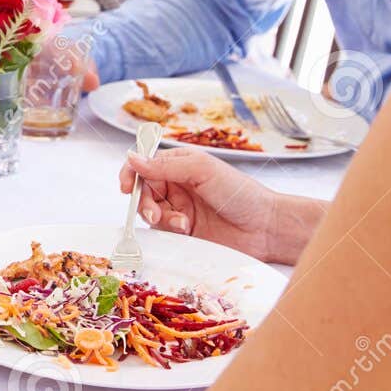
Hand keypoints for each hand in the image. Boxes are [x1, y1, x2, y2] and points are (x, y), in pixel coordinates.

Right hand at [121, 146, 285, 262]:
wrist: (265, 228)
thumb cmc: (240, 192)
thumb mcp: (202, 170)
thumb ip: (165, 165)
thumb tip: (132, 158)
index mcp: (180, 164)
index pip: (145, 164)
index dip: (131, 173)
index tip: (126, 187)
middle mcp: (177, 186)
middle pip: (143, 191)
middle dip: (144, 203)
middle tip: (153, 214)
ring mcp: (180, 209)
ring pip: (150, 213)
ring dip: (159, 218)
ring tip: (182, 223)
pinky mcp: (184, 232)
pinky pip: (162, 232)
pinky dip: (169, 231)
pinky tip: (186, 230)